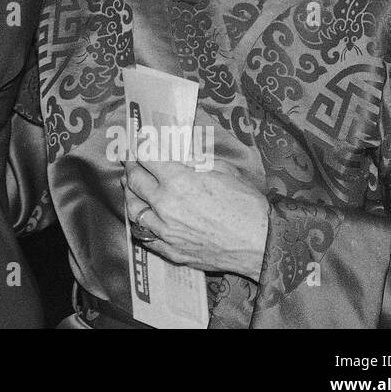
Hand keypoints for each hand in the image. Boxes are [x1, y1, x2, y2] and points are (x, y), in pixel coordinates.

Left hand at [122, 159, 268, 280]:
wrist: (261, 243)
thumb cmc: (247, 205)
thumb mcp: (222, 170)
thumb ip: (193, 159)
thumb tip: (175, 151)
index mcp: (178, 181)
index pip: (147, 157)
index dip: (141, 145)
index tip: (139, 140)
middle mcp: (166, 206)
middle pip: (135, 181)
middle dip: (130, 166)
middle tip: (131, 159)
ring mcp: (166, 231)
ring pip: (133, 209)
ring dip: (129, 193)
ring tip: (131, 185)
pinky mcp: (171, 251)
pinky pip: (144, 235)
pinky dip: (140, 221)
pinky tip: (142, 214)